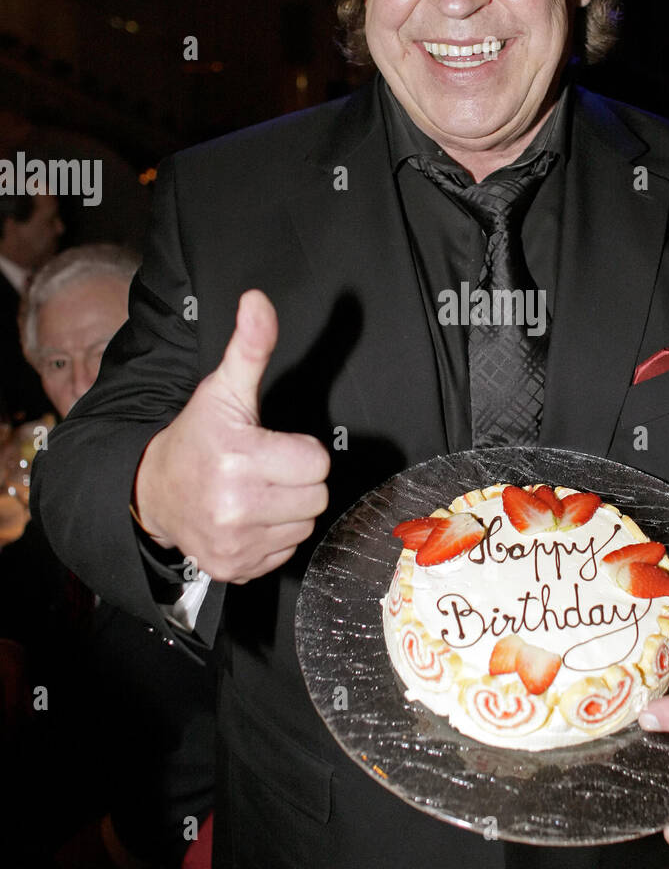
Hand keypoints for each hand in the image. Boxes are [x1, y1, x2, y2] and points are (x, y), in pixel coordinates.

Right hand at [132, 290, 329, 582]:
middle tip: (267, 469)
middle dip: (298, 480)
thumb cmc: (196, 439)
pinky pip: (286, 552)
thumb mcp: (222, 390)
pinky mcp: (236, 567)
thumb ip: (249, 347)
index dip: (299, 451)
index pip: (316, 461)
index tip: (271, 446)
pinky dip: (274, 536)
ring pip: (305, 524)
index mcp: (238, 459)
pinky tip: (250, 517)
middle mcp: (236, 506)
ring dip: (290, 509)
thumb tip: (258, 301)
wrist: (152, 493)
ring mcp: (235, 542)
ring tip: (258, 491)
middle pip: (316, 495)